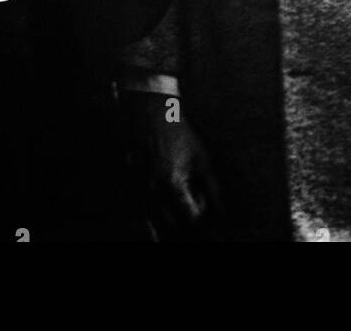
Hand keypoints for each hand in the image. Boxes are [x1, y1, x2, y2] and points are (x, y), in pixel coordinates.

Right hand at [121, 91, 220, 239]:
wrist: (149, 115)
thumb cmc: (179, 134)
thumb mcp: (201, 158)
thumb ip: (213, 188)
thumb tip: (222, 213)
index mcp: (172, 184)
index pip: (191, 217)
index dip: (200, 207)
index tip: (200, 191)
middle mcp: (152, 192)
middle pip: (172, 224)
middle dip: (183, 214)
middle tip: (188, 195)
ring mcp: (137, 192)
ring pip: (153, 224)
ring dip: (167, 219)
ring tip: (175, 204)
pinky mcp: (128, 188)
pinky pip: (136, 217)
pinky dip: (147, 227)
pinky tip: (155, 235)